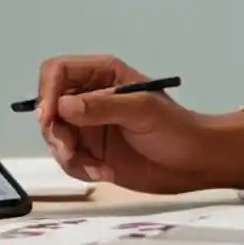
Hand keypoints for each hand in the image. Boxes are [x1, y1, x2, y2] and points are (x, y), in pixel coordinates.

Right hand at [37, 55, 243, 193]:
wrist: (196, 163)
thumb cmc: (175, 129)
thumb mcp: (142, 111)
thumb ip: (103, 106)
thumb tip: (63, 106)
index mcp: (101, 74)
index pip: (57, 71)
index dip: (47, 91)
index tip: (50, 118)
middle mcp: (88, 96)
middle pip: (48, 106)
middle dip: (55, 131)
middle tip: (70, 151)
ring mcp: (87, 125)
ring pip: (54, 135)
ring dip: (68, 155)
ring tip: (96, 168)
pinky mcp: (90, 152)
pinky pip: (67, 159)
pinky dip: (79, 169)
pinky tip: (104, 173)